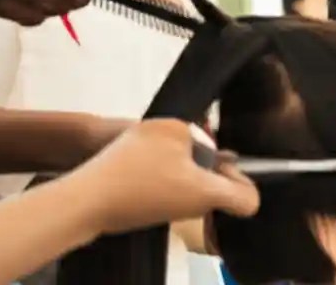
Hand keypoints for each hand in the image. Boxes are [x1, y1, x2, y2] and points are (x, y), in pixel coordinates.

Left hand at [81, 119, 258, 235]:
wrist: (83, 203)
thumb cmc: (146, 191)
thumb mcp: (202, 194)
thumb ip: (236, 196)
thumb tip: (252, 200)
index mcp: (176, 125)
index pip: (213, 152)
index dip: (217, 180)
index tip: (207, 201)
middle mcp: (152, 127)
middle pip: (189, 164)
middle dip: (192, 187)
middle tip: (183, 208)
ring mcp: (128, 144)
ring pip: (165, 173)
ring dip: (170, 193)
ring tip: (160, 210)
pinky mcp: (109, 163)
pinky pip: (142, 178)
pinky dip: (147, 195)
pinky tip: (141, 209)